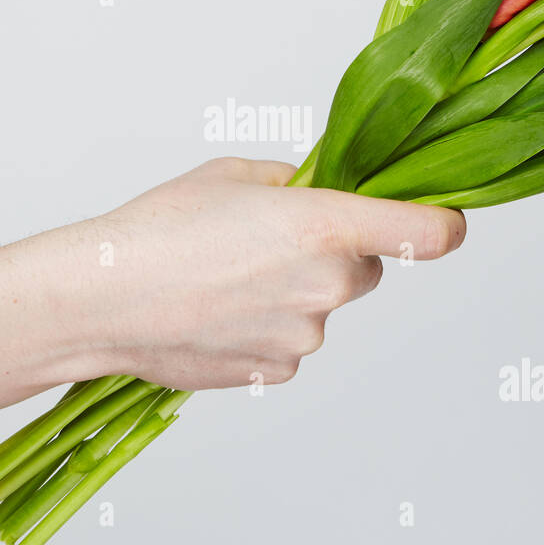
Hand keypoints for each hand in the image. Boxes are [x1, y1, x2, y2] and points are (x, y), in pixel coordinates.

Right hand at [51, 157, 466, 389]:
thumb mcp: (233, 174)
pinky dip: (266, 326)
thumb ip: (294, 182)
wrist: (101, 299)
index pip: (428, 233)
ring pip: (322, 308)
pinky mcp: (277, 370)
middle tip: (272, 242)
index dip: (442, 225)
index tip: (438, 221)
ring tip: (226, 278)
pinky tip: (217, 311)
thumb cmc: (158, 229)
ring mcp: (305, 335)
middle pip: (365, 270)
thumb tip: (319, 191)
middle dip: (334, 254)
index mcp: (325, 226)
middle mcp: (328, 286)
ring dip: (293, 293)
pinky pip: (290, 340)